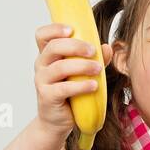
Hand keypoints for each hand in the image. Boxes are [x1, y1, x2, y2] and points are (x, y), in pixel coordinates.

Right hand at [34, 23, 112, 139]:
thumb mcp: (82, 73)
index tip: (72, 29)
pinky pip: (64, 88)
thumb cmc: (70, 93)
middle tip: (93, 51)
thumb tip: (107, 48)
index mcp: (48, 55)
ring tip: (98, 69)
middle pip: (53, 47)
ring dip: (82, 66)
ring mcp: (42, 81)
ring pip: (60, 67)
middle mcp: (41, 65)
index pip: (42, 35)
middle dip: (75, 46)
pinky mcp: (47, 97)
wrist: (58, 121)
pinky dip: (81, 86)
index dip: (54, 29)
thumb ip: (94, 59)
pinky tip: (94, 86)